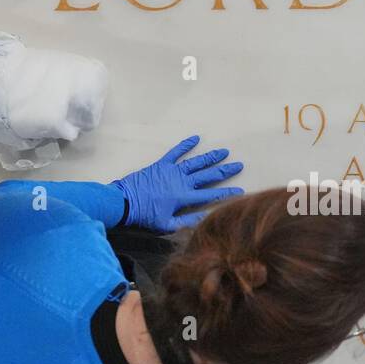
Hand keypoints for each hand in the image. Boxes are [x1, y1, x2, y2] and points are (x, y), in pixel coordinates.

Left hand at [111, 136, 243, 232]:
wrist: (125, 202)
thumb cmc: (145, 216)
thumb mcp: (167, 225)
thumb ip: (186, 222)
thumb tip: (205, 218)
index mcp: (184, 197)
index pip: (211, 195)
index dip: (227, 193)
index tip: (240, 191)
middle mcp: (182, 182)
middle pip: (207, 175)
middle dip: (224, 171)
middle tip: (238, 165)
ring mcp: (172, 171)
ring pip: (196, 162)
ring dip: (210, 157)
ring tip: (224, 152)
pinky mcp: (161, 165)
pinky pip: (175, 152)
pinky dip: (185, 145)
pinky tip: (196, 138)